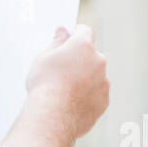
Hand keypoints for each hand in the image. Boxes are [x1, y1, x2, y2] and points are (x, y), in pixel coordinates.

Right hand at [24, 24, 109, 139]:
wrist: (52, 116)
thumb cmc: (45, 86)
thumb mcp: (43, 58)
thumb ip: (56, 42)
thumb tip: (62, 31)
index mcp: (83, 46)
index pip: (84, 31)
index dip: (75, 34)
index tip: (68, 40)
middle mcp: (98, 61)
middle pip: (91, 55)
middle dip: (80, 59)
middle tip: (62, 70)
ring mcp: (103, 82)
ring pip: (95, 75)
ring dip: (85, 78)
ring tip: (64, 91)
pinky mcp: (104, 101)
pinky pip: (97, 94)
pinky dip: (88, 96)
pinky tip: (71, 102)